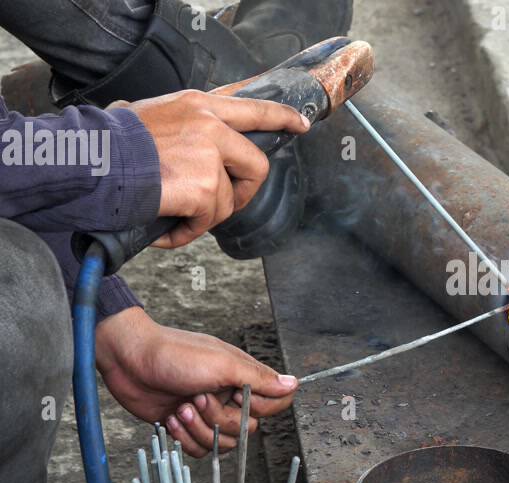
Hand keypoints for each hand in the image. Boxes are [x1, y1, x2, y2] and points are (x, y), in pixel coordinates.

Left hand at [95, 307, 298, 456]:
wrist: (129, 360)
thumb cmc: (174, 353)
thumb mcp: (222, 364)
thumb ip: (260, 379)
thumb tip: (293, 384)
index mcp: (244, 378)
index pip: (275, 403)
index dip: (261, 408)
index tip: (238, 396)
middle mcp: (230, 397)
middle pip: (246, 429)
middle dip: (220, 419)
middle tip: (198, 398)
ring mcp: (208, 413)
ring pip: (223, 443)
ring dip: (200, 429)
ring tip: (181, 408)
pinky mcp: (187, 427)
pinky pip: (200, 450)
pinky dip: (184, 437)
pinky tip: (172, 417)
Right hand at [116, 90, 309, 248]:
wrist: (89, 162)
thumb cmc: (109, 145)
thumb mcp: (152, 116)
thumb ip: (185, 127)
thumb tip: (201, 147)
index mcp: (198, 105)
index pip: (254, 108)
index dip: (282, 117)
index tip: (300, 125)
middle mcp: (209, 125)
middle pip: (257, 164)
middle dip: (243, 192)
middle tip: (219, 206)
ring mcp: (209, 155)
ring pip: (227, 199)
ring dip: (204, 216)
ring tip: (174, 216)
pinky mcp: (203, 186)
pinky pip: (208, 220)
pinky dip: (187, 233)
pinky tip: (167, 230)